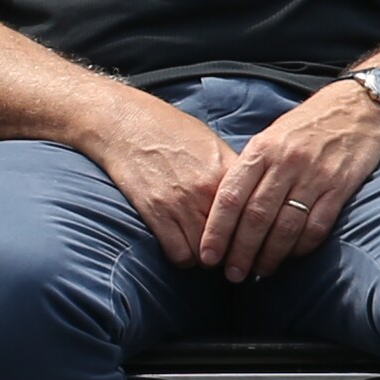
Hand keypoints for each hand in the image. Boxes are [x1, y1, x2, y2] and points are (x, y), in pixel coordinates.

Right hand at [83, 96, 242, 261]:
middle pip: (233, 241)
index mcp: (227, 171)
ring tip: (204, 250)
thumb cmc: (169, 131)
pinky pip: (179, 254)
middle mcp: (207, 190)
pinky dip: (183, 257)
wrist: (126, 123)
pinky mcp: (155, 213)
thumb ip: (233, 174)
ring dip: (207, 257)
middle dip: (232, 251)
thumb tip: (251, 198)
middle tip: (228, 252)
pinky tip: (182, 246)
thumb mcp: (212, 144)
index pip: (252, 217)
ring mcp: (180, 203)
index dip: (254, 234)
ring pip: (207, 254)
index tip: (251, 242)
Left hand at [207, 83, 379, 280]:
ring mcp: (314, 175)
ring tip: (260, 271)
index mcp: (261, 150)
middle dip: (241, 251)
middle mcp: (285, 163)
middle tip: (233, 274)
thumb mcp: (270, 137)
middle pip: (256, 217)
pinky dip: (302, 247)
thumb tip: (223, 210)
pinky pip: (317, 226)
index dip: (217, 230)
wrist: (357, 107)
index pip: (230, 196)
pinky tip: (292, 256)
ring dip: (270, 255)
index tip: (208, 256)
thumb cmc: (306, 127)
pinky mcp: (340, 187)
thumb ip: (250, 170)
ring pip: (285, 226)